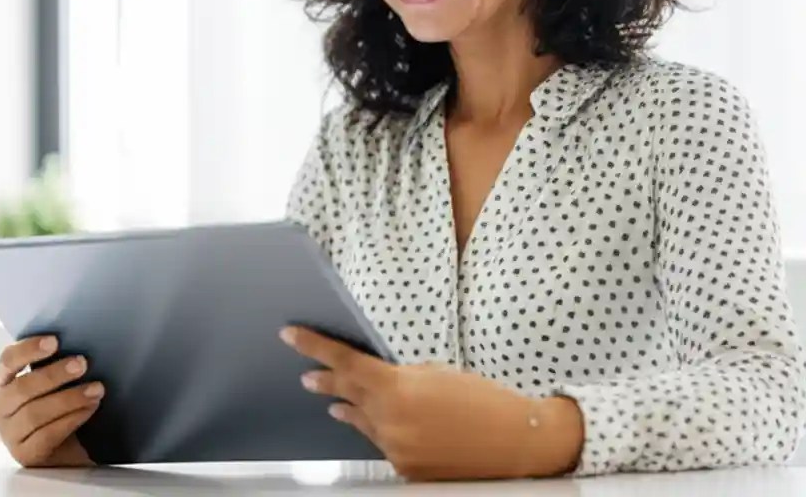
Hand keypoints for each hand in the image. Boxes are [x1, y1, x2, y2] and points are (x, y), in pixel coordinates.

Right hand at [0, 336, 104, 466]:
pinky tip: (90, 408)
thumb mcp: (51, 383)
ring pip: (35, 413)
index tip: (55, 341)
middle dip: (54, 374)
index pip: (7, 361)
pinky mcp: (25, 455)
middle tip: (82, 363)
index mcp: (1, 382)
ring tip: (96, 389)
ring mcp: (9, 434)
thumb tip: (76, 340)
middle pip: (21, 389)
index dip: (28, 350)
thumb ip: (52, 364)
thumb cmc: (57, 407)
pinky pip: (47, 435)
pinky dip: (72, 418)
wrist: (66, 450)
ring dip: (69, 398)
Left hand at [280, 327, 583, 480]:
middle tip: (307, 375)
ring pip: (364, 423)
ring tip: (334, 402)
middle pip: (347, 395)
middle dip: (326, 382)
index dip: (314, 347)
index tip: (290, 335)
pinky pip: (384, 444)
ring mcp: (395, 449)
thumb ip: (400, 376)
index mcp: (397, 389)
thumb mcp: (437, 373)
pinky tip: (376, 425)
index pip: (344, 364)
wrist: (515, 441)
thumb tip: (376, 379)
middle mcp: (389, 422)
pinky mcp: (405, 470)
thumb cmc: (483, 399)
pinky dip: (379, 431)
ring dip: (350, 409)